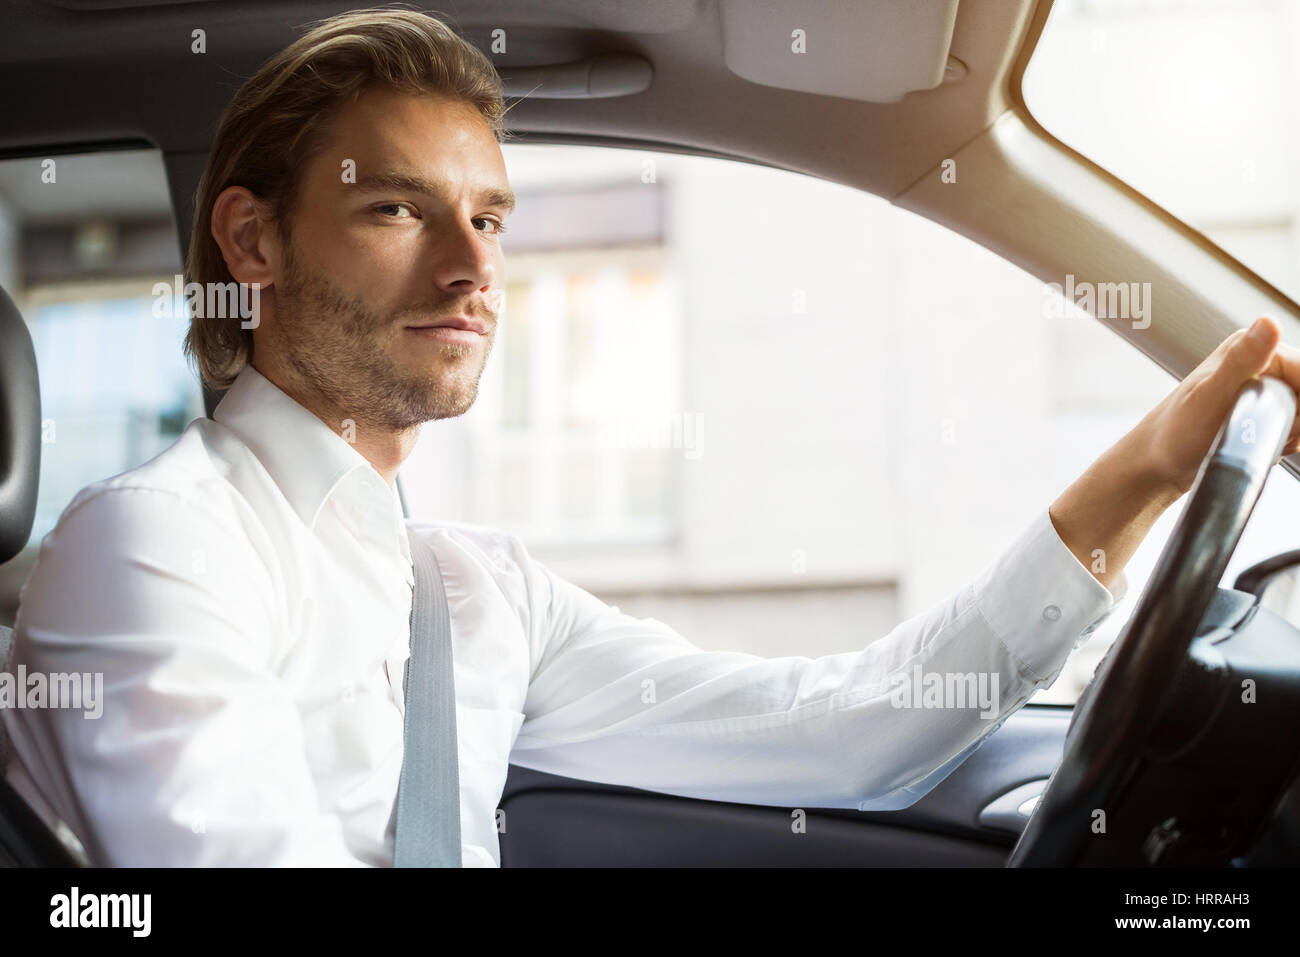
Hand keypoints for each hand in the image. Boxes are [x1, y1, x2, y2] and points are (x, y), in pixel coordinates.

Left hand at [1129, 316, 1299, 496]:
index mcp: (1251, 347)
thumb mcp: (1213, 394)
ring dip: (1289, 433)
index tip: (1287, 423)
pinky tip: (1255, 446)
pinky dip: (1282, 441)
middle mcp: (1259, 362)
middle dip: (1295, 420)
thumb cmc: (1175, 432)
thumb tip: (1268, 322)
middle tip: (1259, 433)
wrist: (1156, 464)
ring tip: (1251, 439)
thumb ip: (1243, 359)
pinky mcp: (1260, 411)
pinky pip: (1293, 427)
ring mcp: (1261, 388)